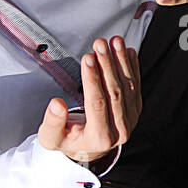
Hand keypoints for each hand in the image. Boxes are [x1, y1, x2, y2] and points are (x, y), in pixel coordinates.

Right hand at [37, 36, 140, 162]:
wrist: (89, 146)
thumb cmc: (69, 139)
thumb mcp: (51, 137)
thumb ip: (52, 122)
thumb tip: (56, 105)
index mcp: (99, 138)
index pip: (97, 104)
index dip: (92, 79)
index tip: (87, 59)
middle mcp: (119, 131)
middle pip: (115, 92)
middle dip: (107, 65)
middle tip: (99, 44)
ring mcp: (131, 119)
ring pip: (128, 86)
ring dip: (121, 61)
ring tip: (114, 41)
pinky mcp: (135, 109)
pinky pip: (135, 85)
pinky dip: (132, 66)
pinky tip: (127, 50)